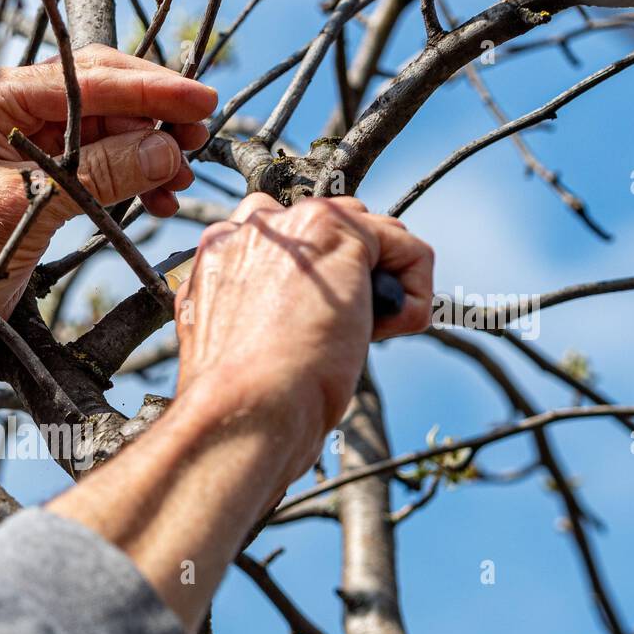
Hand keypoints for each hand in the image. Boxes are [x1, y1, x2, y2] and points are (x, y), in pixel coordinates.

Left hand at [0, 44, 216, 367]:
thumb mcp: (23, 214)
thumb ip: (97, 177)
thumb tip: (165, 150)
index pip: (82, 80)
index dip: (149, 91)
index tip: (201, 100)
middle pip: (93, 94)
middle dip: (151, 117)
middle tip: (200, 139)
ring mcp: (7, 139)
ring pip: (96, 129)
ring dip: (142, 150)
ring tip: (177, 179)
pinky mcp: (21, 174)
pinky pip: (86, 162)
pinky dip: (123, 176)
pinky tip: (153, 196)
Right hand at [174, 194, 433, 478]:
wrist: (245, 407)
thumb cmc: (238, 397)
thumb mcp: (231, 341)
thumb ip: (254, 306)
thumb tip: (298, 307)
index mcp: (219, 255)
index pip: (282, 238)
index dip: (311, 276)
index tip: (315, 319)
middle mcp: (253, 230)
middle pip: (332, 226)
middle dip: (352, 272)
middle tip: (339, 331)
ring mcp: (296, 226)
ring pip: (375, 234)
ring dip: (383, 286)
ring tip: (358, 336)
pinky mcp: (342, 235)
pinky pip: (411, 251)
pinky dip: (414, 297)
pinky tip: (382, 332)